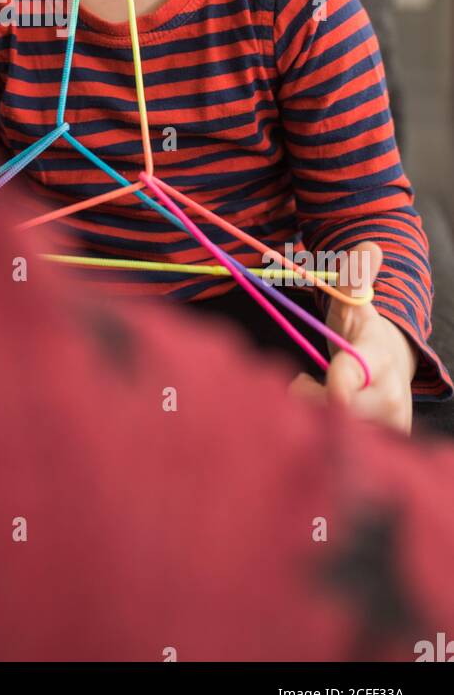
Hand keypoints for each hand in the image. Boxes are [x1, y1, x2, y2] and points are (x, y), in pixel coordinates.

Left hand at [288, 241, 417, 434]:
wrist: (392, 371)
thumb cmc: (364, 336)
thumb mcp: (356, 305)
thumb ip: (354, 277)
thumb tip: (367, 246)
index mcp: (379, 358)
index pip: (355, 374)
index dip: (335, 384)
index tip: (307, 381)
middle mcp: (391, 398)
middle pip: (339, 413)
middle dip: (310, 399)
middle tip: (303, 380)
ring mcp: (389, 428)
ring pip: (335, 433)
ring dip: (314, 414)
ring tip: (315, 392)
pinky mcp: (382, 448)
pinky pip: (339, 447)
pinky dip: (322, 432)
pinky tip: (323, 415)